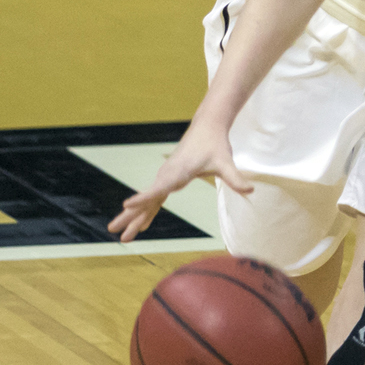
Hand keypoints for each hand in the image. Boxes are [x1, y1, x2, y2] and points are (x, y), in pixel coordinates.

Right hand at [107, 119, 252, 241]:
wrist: (206, 128)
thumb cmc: (216, 145)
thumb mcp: (226, 162)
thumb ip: (235, 178)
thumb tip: (250, 190)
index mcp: (178, 172)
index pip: (159, 188)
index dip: (143, 198)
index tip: (126, 206)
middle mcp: (167, 175)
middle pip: (146, 199)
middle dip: (130, 216)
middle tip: (114, 231)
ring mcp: (165, 177)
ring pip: (147, 201)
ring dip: (133, 217)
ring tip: (122, 236)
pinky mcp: (168, 178)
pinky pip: (154, 198)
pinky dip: (145, 211)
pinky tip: (142, 226)